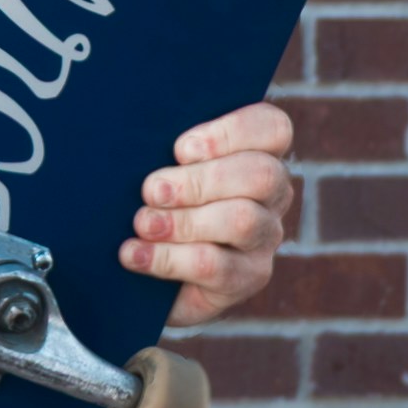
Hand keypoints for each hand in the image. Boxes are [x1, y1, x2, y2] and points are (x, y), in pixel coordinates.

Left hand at [125, 101, 293, 328]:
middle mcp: (272, 194)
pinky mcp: (250, 277)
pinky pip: (217, 266)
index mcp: (257, 153)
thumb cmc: (156, 204)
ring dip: (183, 221)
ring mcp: (266, 237)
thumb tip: (145, 142)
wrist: (149, 280)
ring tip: (142, 223)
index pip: (273, 128)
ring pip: (242, 221)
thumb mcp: (162, 170)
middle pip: (261, 174)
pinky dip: (168, 258)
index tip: (180, 149)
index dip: (232, 132)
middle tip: (151, 190)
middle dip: (199, 181)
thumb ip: (167, 154)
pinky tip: (134, 254)